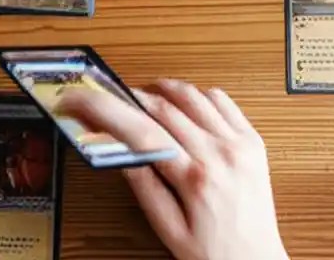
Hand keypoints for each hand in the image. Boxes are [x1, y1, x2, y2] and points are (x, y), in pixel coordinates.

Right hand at [58, 80, 287, 259]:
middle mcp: (220, 154)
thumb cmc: (217, 254)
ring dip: (163, 90)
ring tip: (144, 99)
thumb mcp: (169, 230)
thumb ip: (144, 188)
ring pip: (193, 95)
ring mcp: (239, 144)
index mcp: (195, 179)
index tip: (80, 97)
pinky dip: (198, 95)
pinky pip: (222, 101)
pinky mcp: (253, 141)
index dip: (105, 107)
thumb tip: (121, 153)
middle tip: (107, 97)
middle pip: (163, 106)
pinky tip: (184, 105)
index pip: (140, 130)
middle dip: (128, 96)